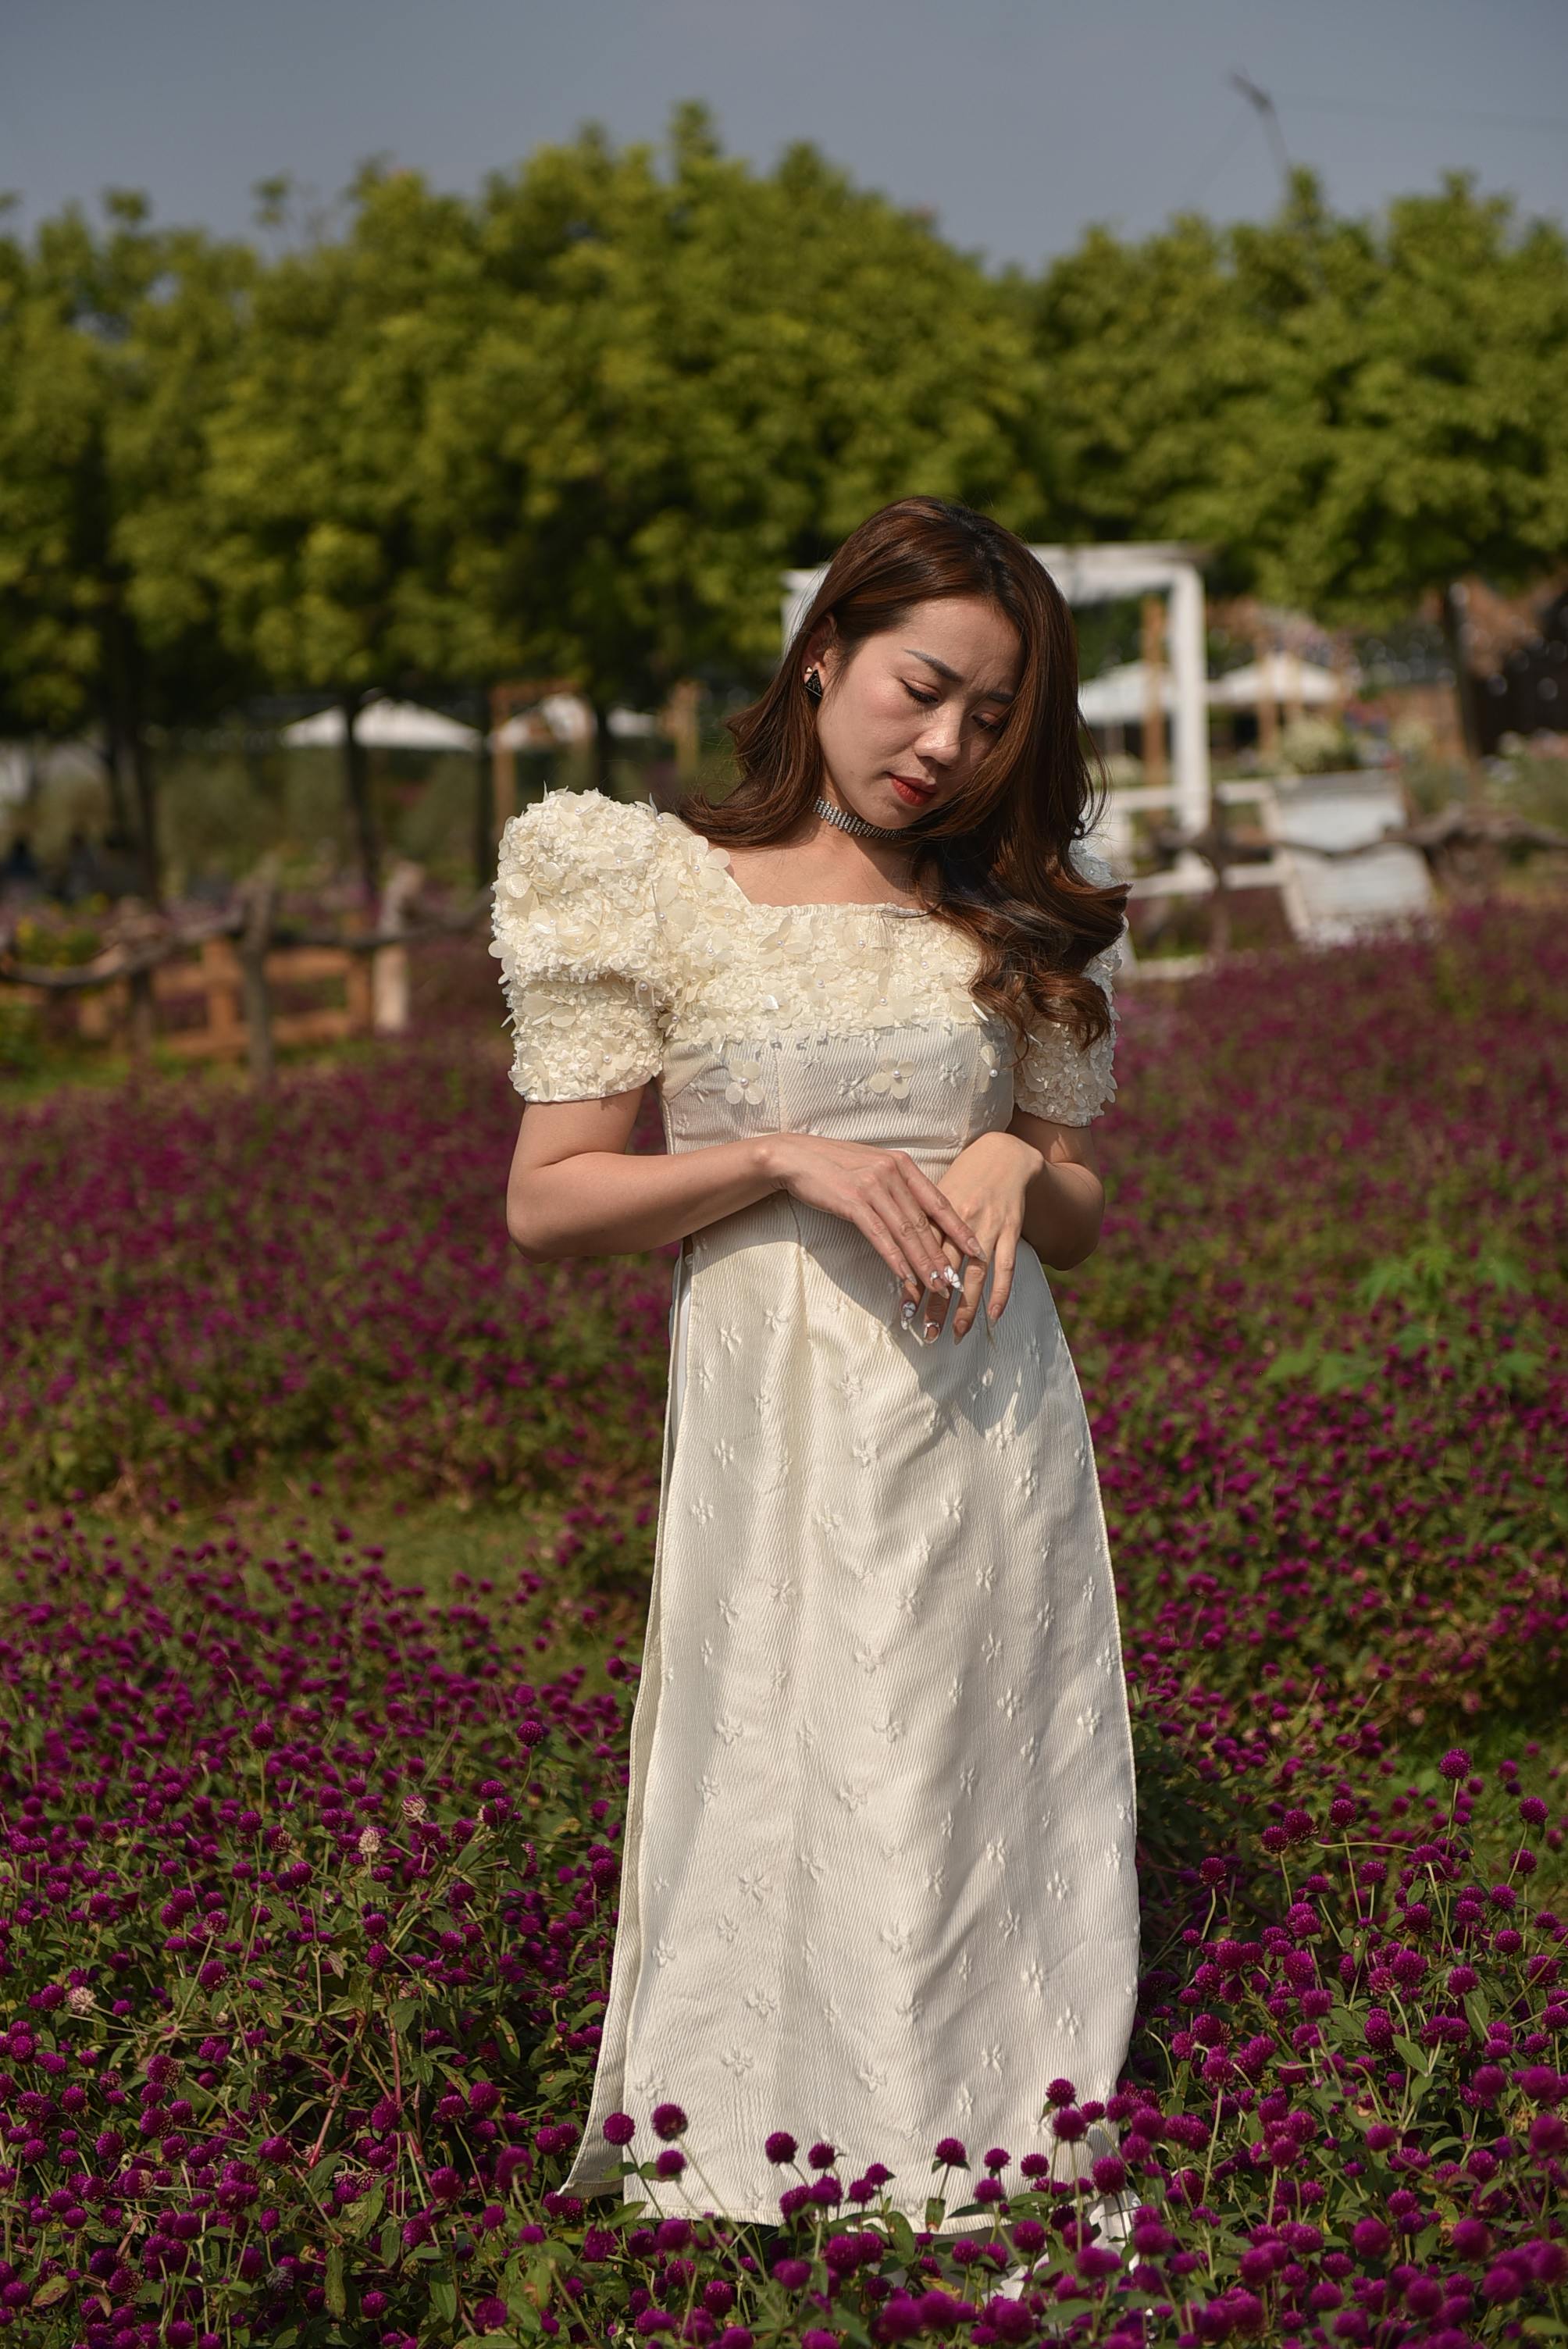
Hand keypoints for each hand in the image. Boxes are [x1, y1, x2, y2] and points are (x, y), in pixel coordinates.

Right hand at [761, 1133, 989, 1316]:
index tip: (977, 1250)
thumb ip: (898, 1187)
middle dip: (942, 1256)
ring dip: (923, 1263)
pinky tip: (905, 1276)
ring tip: (936, 1286)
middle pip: (924, 1223)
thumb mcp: (874, 1168)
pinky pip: (880, 1235)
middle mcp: (893, 1172)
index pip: (939, 1202)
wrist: (797, 1157)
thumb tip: (920, 1217)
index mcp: (903, 1164)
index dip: (959, 1229)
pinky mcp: (853, 1200)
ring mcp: (873, 1186)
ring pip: (906, 1232)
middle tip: (957, 1282)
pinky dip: (895, 1258)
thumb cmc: (835, 1166)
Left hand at [915, 1131, 1044, 1343]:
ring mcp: (987, 1227)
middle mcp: (960, 1221)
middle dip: (936, 1303)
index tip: (905, 1311)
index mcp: (936, 1212)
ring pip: (975, 1273)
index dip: (913, 1283)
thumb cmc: (962, 1179)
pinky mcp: (1010, 1229)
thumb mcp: (935, 1195)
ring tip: (956, 1332)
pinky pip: (1006, 1265)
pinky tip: (994, 1315)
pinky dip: (1001, 1292)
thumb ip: (917, 1223)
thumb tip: (895, 1253)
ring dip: (966, 1306)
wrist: (1002, 1156)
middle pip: (945, 1269)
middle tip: (926, 1332)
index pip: (921, 1255)